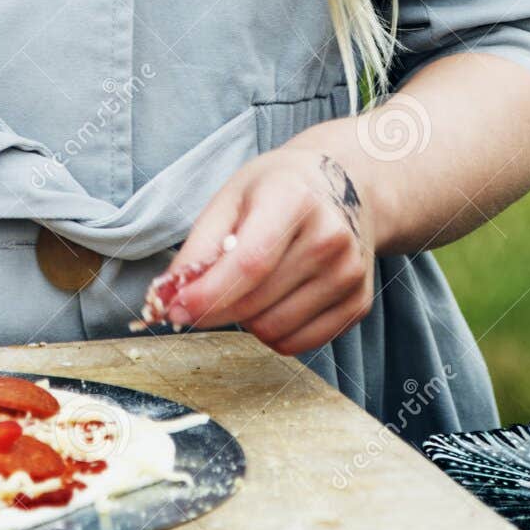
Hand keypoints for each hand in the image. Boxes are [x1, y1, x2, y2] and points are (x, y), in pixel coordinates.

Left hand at [148, 148, 376, 355]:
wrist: (344, 186)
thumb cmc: (278, 189)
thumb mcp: (230, 198)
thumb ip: (199, 247)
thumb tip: (171, 297)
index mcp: (294, 199)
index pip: (250, 263)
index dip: (208, 294)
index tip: (175, 308)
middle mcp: (330, 238)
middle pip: (256, 302)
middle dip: (217, 307)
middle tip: (208, 289)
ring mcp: (350, 273)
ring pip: (273, 330)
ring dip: (246, 320)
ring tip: (250, 286)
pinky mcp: (358, 303)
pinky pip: (297, 344)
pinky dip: (272, 332)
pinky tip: (272, 300)